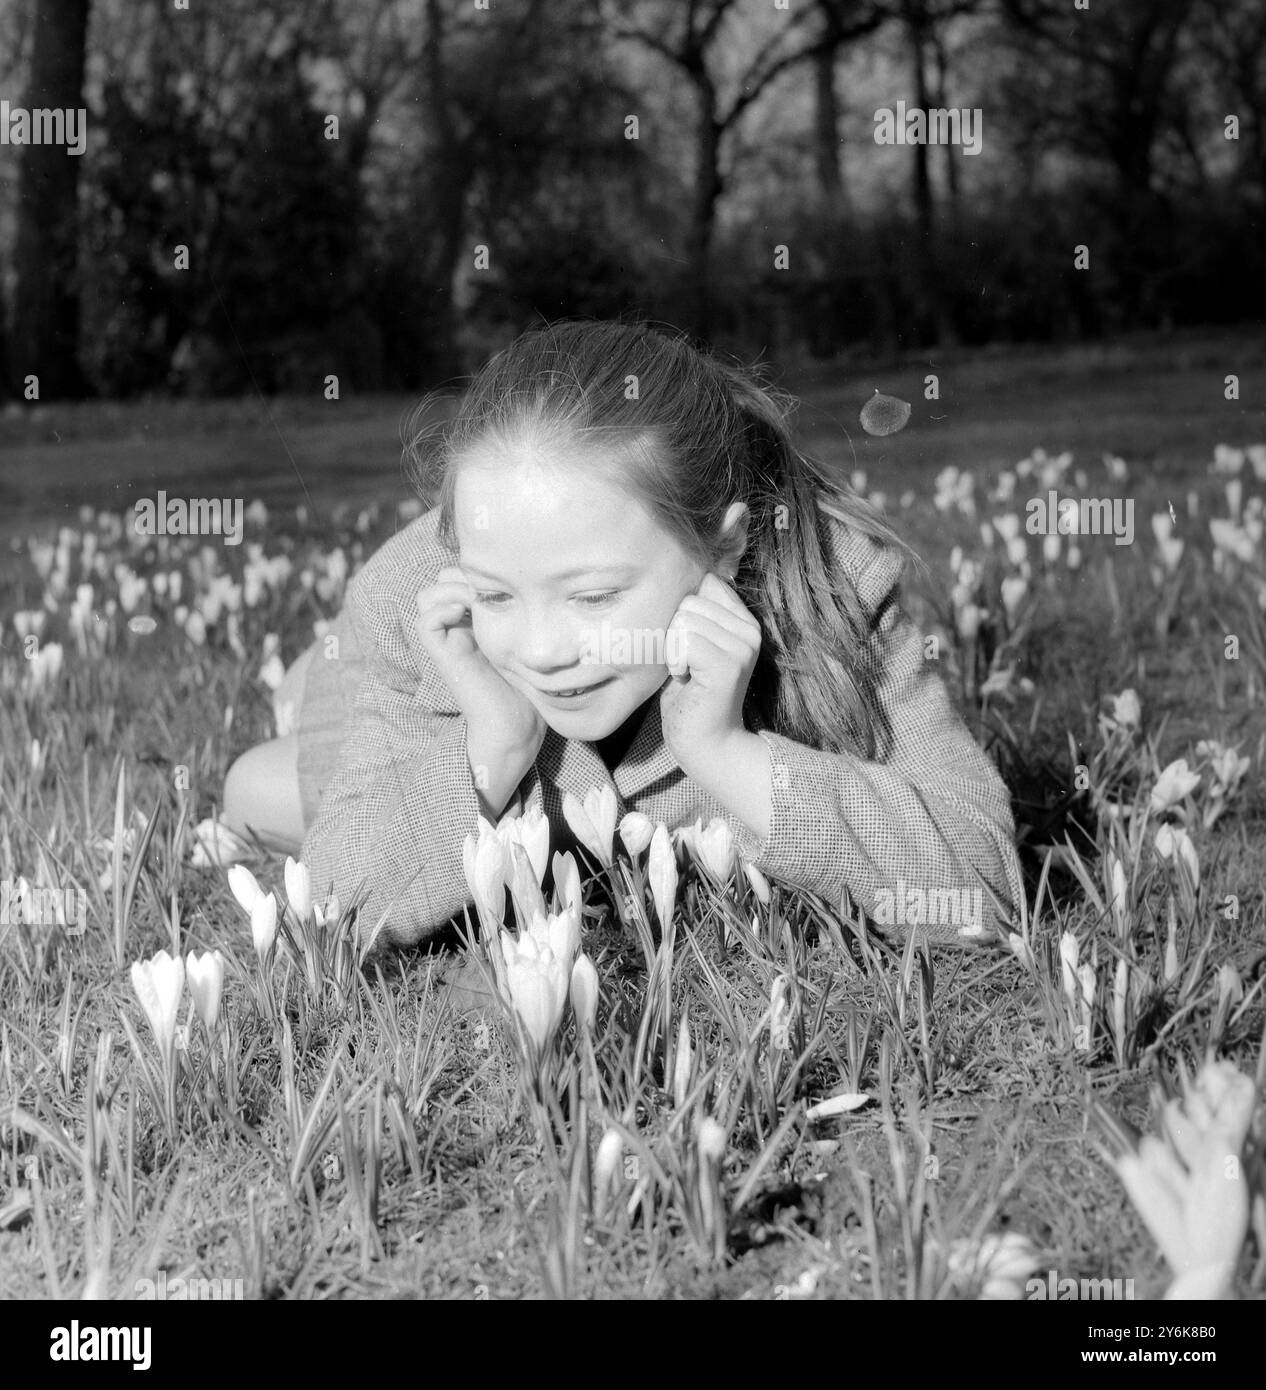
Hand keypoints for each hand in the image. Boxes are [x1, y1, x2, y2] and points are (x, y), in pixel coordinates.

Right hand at [416, 565, 545, 757]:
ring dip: (451, 588)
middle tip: (493, 587)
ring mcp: (449, 641)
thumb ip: (527, 614)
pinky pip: (425, 621)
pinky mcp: (443, 656)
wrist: (518, 726)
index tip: (509, 580)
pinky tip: (465, 614)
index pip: (463, 576)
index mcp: (478, 621)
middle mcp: (460, 628)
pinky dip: (441, 610)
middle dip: (465, 574)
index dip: (479, 571)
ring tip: (477, 599)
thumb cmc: (531, 686)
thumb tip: (543, 584)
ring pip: (428, 596)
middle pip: (443, 580)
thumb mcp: (531, 640)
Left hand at [659, 572, 761, 770]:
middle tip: (689, 666)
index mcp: (744, 620)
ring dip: (674, 651)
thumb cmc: (691, 695)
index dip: (683, 615)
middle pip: (689, 600)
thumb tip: (682, 572)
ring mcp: (743, 645)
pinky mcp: (729, 663)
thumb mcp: (693, 645)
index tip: (691, 648)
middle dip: (675, 634)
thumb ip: (694, 613)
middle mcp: (750, 629)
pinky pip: (683, 641)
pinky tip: (688, 681)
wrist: (708, 744)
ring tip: (689, 675)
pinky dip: (675, 663)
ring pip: (683, 619)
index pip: (704, 583)